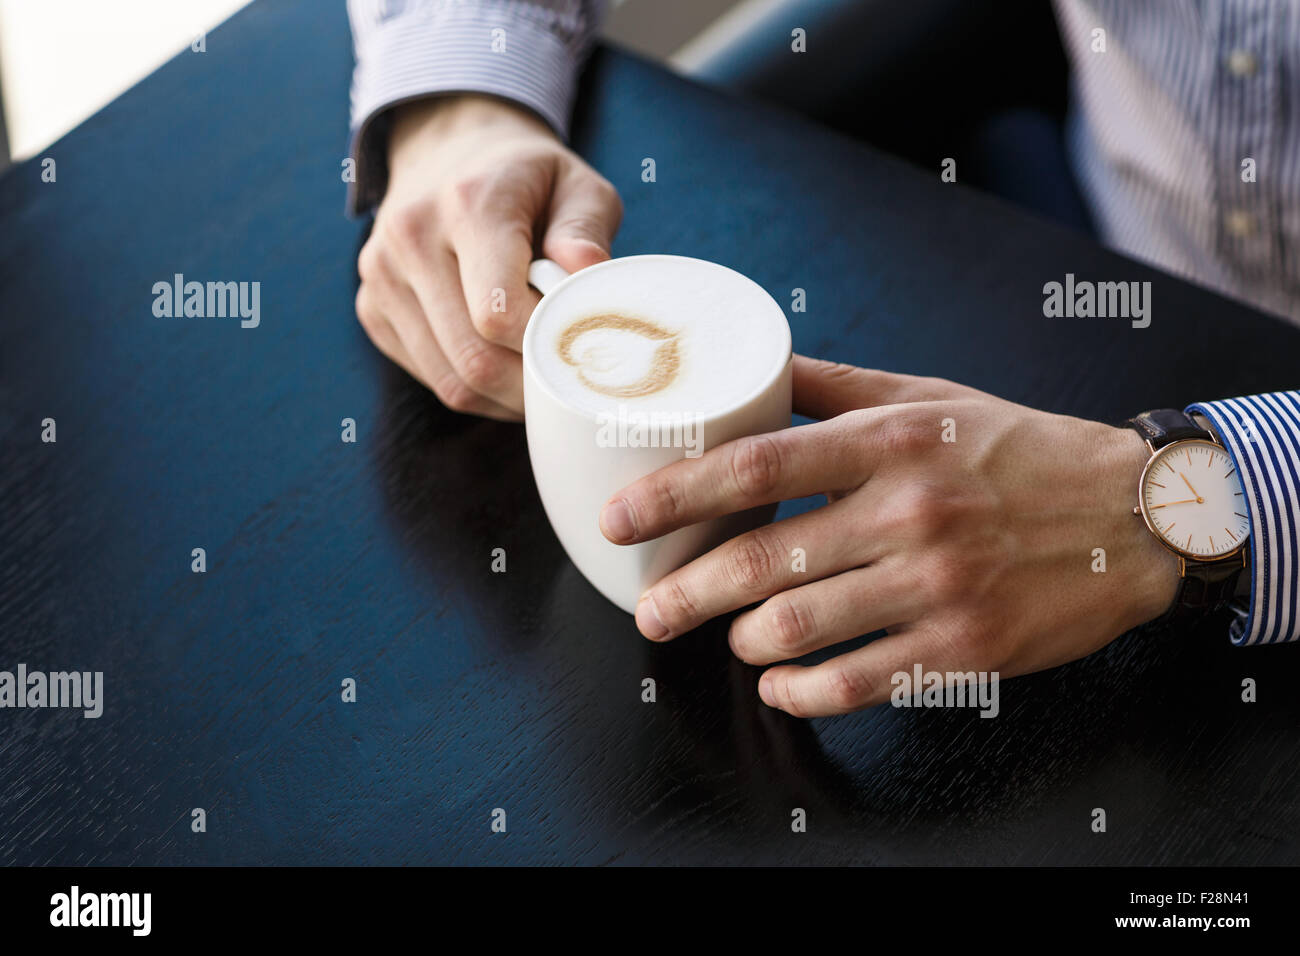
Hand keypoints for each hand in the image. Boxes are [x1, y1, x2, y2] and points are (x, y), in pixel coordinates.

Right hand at [355, 94, 622, 418]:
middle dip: (530, 386)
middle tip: (568, 383)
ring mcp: (382, 276)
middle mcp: (411, 238)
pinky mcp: (371, 308)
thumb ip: (587, 230)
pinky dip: (476, 390)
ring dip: (504, 397)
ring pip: (450, 381)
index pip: (498, 314)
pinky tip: (505, 367)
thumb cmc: (528, 179)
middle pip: (473, 358)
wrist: (448, 153)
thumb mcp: (576, 184)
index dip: (545, 347)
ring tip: (541, 380)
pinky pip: (431, 378)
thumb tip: (587, 272)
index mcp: (466, 204)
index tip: (580, 346)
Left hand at [598, 356, 1180, 716]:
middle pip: (762, 560)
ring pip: (799, 628)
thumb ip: (832, 385)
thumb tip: (752, 370)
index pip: (756, 464)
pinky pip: (857, 682)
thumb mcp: (929, 396)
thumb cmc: (1018, 450)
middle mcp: (907, 512)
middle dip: (685, 592)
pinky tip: (779, 682)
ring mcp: (937, 586)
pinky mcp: (964, 650)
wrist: (1131, 516)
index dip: (675, 493)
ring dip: (743, 639)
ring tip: (729, 634)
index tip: (620, 517)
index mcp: (889, 442)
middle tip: (648, 607)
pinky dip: (801, 691)